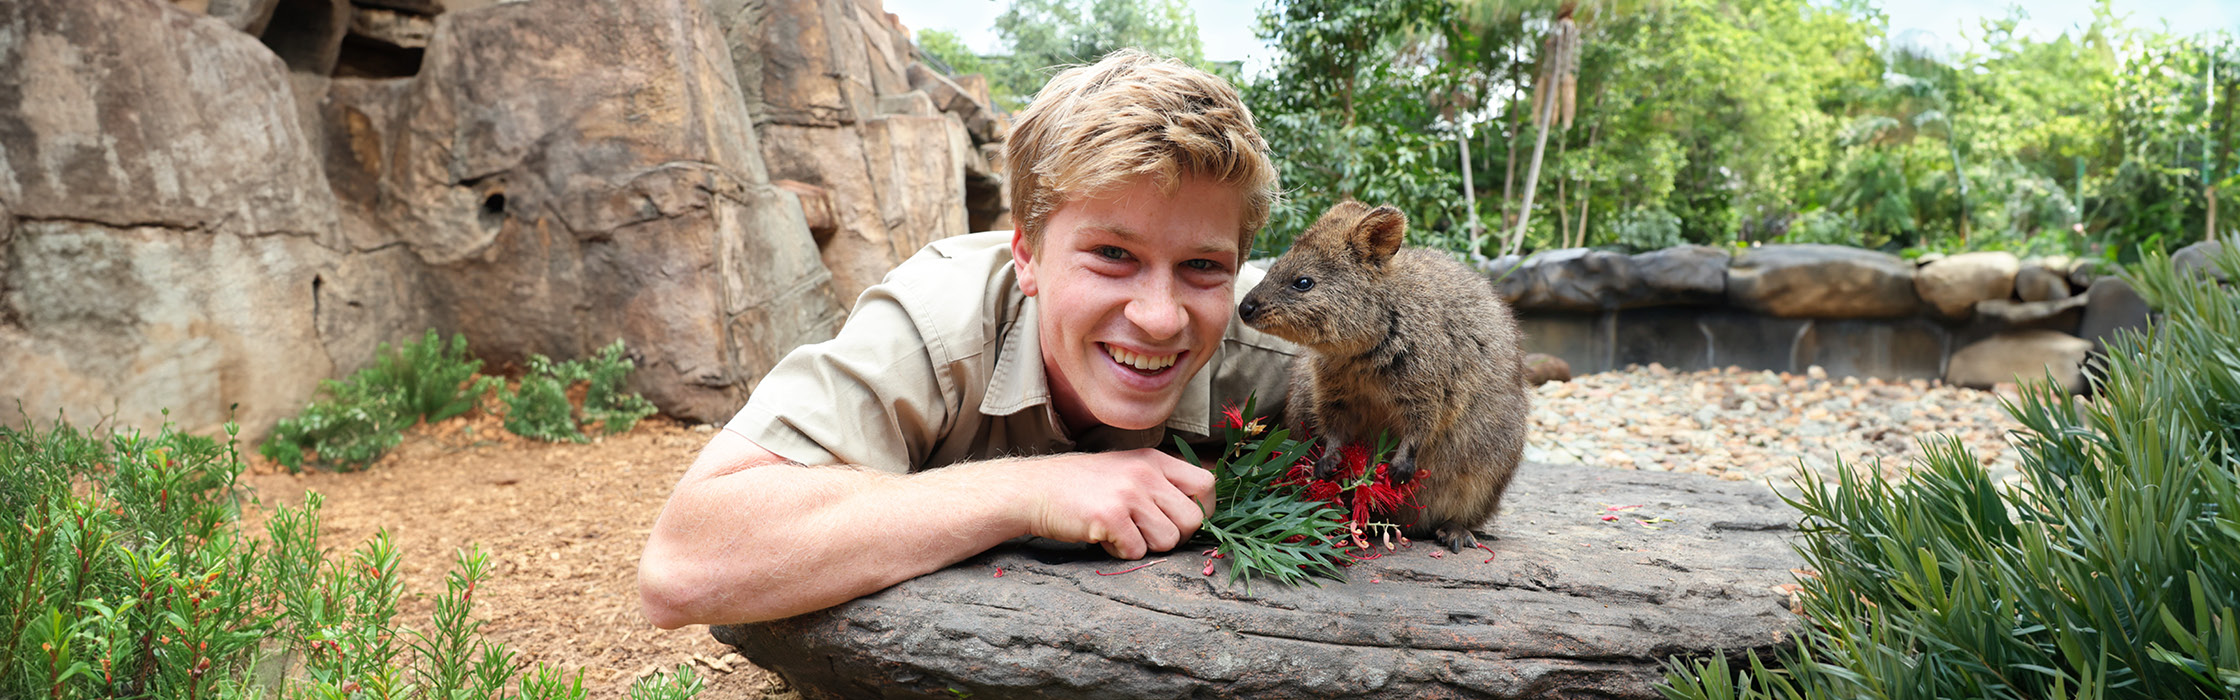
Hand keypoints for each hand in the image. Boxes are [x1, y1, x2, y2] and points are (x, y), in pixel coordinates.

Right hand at [1017, 449, 1214, 559]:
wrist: (1034, 489)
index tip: (1183, 522)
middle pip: (1193, 520)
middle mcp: (1145, 473)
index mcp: (1154, 460)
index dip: (1203, 511)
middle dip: (1174, 536)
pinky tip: (1104, 537)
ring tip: (1121, 531)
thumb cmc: (1082, 486)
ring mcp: (1128, 494)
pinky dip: (1120, 552)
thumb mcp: (1127, 469)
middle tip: (1146, 533)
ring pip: (1168, 541)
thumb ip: (1160, 483)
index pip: (1206, 485)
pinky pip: (1137, 551)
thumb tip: (1198, 513)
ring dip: (1146, 546)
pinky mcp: (1110, 517)